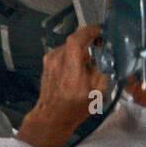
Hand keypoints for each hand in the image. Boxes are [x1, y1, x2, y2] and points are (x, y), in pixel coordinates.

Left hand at [16, 24, 108, 146]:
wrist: (51, 115)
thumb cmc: (75, 106)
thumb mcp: (96, 92)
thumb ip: (100, 72)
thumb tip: (98, 60)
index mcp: (70, 67)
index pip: (76, 40)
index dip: (88, 31)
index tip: (99, 31)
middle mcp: (56, 60)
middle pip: (72, 41)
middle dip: (87, 40)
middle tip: (99, 44)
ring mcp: (48, 61)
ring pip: (66, 46)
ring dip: (78, 48)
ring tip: (89, 57)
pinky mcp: (45, 64)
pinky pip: (61, 53)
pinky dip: (71, 53)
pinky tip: (77, 64)